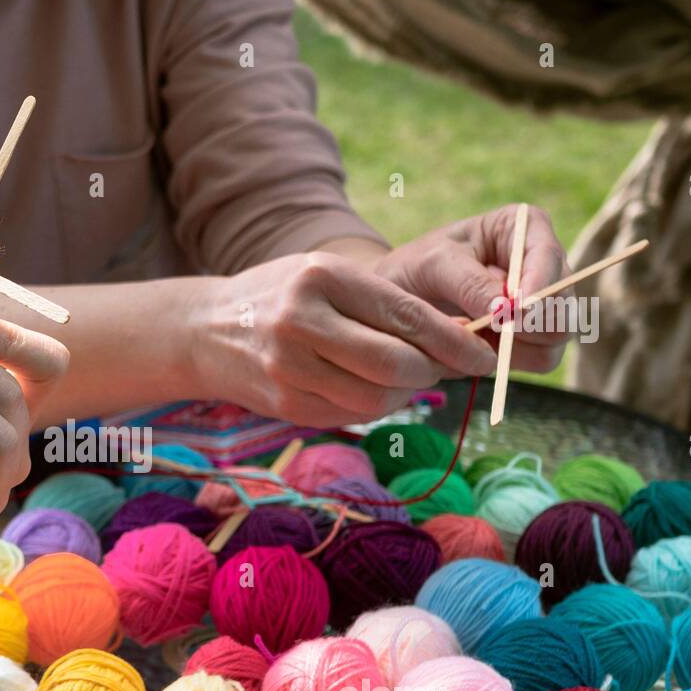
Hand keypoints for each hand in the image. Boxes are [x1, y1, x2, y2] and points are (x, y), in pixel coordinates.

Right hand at [196, 251, 496, 426]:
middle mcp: (301, 321)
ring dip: (405, 393)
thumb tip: (457, 338)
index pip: (405, 314)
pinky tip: (372, 390)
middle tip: (444, 367)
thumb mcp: (324, 274)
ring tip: (407, 377)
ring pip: (377, 396)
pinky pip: (352, 415)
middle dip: (431, 371)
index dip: (454, 339)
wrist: (204, 329)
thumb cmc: (281, 295)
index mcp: (320, 277)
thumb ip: (381, 302)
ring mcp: (288, 367)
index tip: (486, 354)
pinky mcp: (285, 404)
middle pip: (394, 363)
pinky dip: (375, 407)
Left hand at [374, 203, 573, 373]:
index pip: (549, 257)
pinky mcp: (532, 338)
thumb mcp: (435, 264)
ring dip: (519, 345)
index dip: (538, 288)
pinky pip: (540, 358)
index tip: (514, 315)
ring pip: (557, 336)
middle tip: (492, 332)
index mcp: (526, 228)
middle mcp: (543, 265)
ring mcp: (542, 304)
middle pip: (564, 301)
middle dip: (532, 323)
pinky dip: (511, 360)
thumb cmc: (416, 268)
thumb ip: (471, 284)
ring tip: (474, 336)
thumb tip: (508, 312)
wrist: (400, 298)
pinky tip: (479, 348)